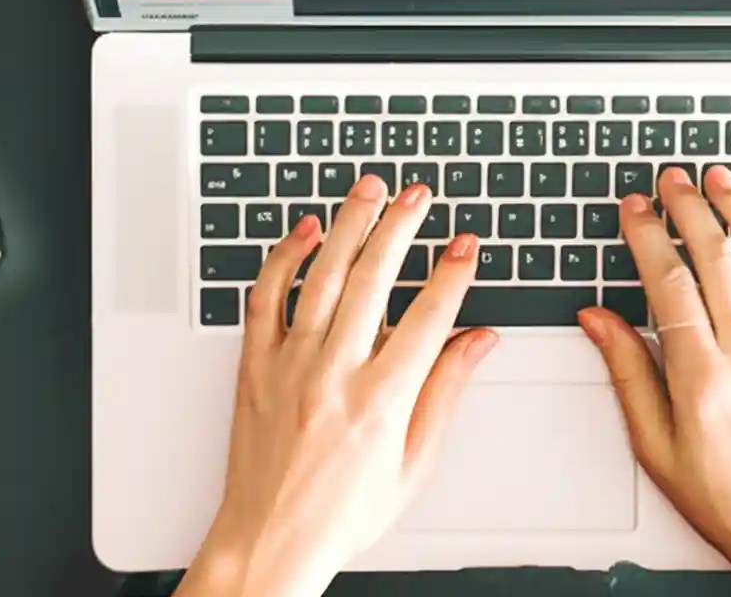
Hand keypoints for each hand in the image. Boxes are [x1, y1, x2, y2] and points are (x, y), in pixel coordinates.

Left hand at [175, 176, 497, 596]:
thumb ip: (445, 394)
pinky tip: (304, 232)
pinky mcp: (253, 365)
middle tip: (419, 195)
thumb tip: (477, 341)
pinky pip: (265, 298)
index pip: (428, 316)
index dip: (452, 272)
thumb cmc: (340, 513)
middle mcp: (333, 373)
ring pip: (321, 276)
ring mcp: (288, 364)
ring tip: (370, 191)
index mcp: (381, 400)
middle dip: (401, 226)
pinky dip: (283, 258)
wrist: (270, 539)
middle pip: (372, 279)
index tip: (465, 244)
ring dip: (349, 225)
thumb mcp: (413, 465)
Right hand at [579, 166, 730, 596]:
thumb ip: (626, 373)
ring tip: (722, 180)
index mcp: (704, 380)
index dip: (648, 237)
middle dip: (690, 210)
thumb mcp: (654, 444)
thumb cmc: (725, 497)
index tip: (634, 209)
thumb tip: (597, 320)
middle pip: (720, 261)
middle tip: (671, 179)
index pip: (670, 285)